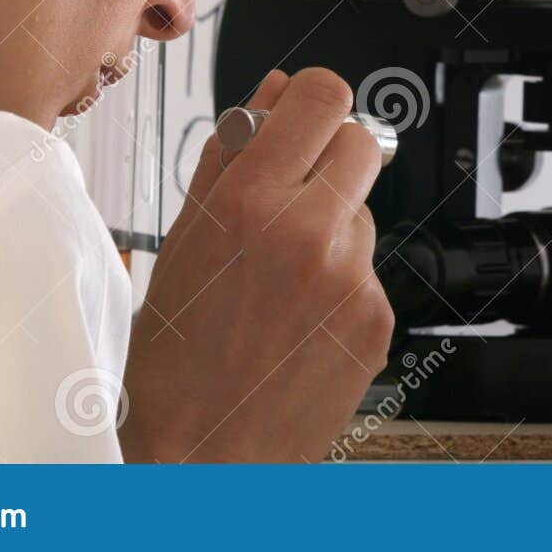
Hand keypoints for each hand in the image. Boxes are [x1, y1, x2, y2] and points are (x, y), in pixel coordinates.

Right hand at [120, 67, 392, 461]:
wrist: (201, 456)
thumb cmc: (174, 362)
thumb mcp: (183, 241)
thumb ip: (230, 157)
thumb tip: (269, 96)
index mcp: (250, 203)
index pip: (323, 95)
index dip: (312, 101)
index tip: (301, 117)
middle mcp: (310, 233)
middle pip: (360, 142)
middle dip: (328, 158)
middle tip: (294, 193)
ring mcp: (352, 278)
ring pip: (362, 211)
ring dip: (331, 227)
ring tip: (281, 280)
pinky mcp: (377, 318)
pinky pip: (369, 270)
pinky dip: (341, 282)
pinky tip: (300, 317)